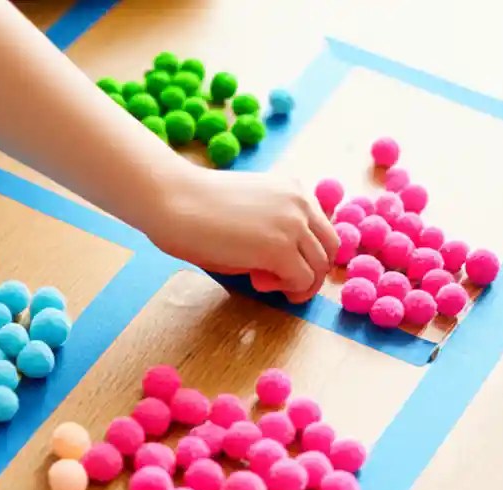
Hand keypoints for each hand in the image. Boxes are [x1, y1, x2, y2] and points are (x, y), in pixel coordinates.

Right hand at [141, 164, 338, 303]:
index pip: (322, 228)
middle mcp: (301, 203)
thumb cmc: (195, 207)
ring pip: (320, 268)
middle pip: (330, 249)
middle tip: (276, 280)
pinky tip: (255, 279)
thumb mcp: (246, 211)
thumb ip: (272, 228)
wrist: (171, 200)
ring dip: (296, 282)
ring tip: (262, 280)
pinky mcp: (281, 249)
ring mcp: (293, 225)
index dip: (304, 252)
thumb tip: (282, 263)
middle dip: (309, 271)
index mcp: (293, 188)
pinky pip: (302, 280)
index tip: (275, 259)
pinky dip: (284, 288)